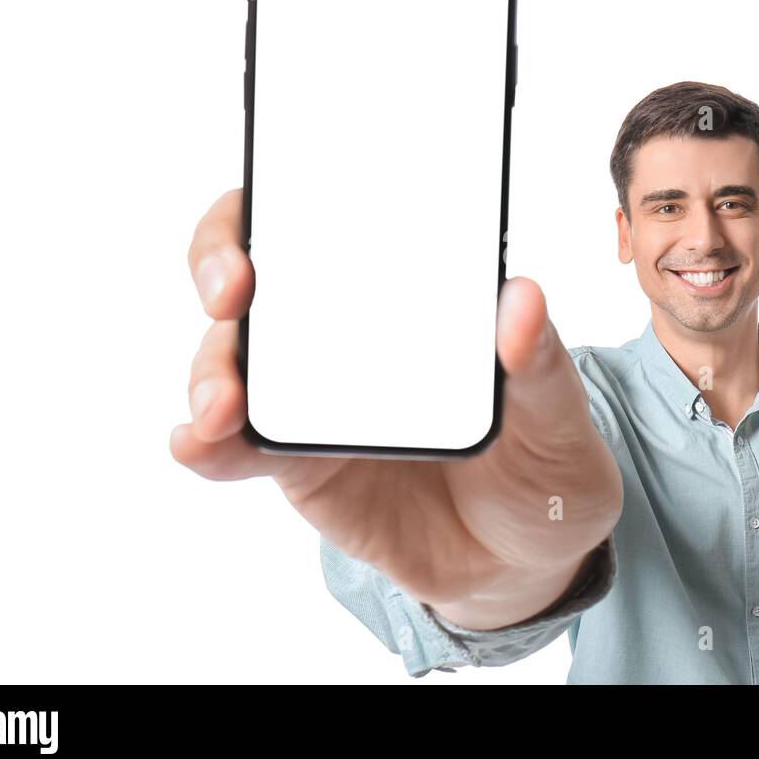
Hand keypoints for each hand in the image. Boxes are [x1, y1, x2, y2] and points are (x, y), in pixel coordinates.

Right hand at [170, 188, 623, 627]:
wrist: (520, 564)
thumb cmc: (541, 467)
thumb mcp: (559, 416)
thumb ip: (540, 365)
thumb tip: (523, 299)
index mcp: (411, 294)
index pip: (337, 218)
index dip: (293, 194)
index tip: (288, 202)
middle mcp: (347, 331)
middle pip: (256, 274)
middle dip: (220, 262)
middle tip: (232, 291)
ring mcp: (313, 397)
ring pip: (232, 359)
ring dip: (210, 368)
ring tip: (221, 405)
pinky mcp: (299, 463)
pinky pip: (237, 448)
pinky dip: (207, 444)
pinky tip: (199, 443)